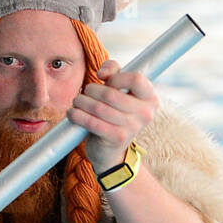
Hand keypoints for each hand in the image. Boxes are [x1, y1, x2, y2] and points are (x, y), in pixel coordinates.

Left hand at [68, 59, 158, 174]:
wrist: (110, 150)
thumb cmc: (114, 114)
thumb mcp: (119, 90)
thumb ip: (114, 71)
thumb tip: (103, 73)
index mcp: (150, 98)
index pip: (136, 78)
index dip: (116, 77)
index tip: (106, 82)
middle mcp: (146, 113)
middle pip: (111, 93)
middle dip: (91, 90)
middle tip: (84, 93)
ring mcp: (133, 127)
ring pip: (99, 107)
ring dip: (82, 102)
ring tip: (77, 102)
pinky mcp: (117, 138)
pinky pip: (93, 122)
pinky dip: (78, 115)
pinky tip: (72, 113)